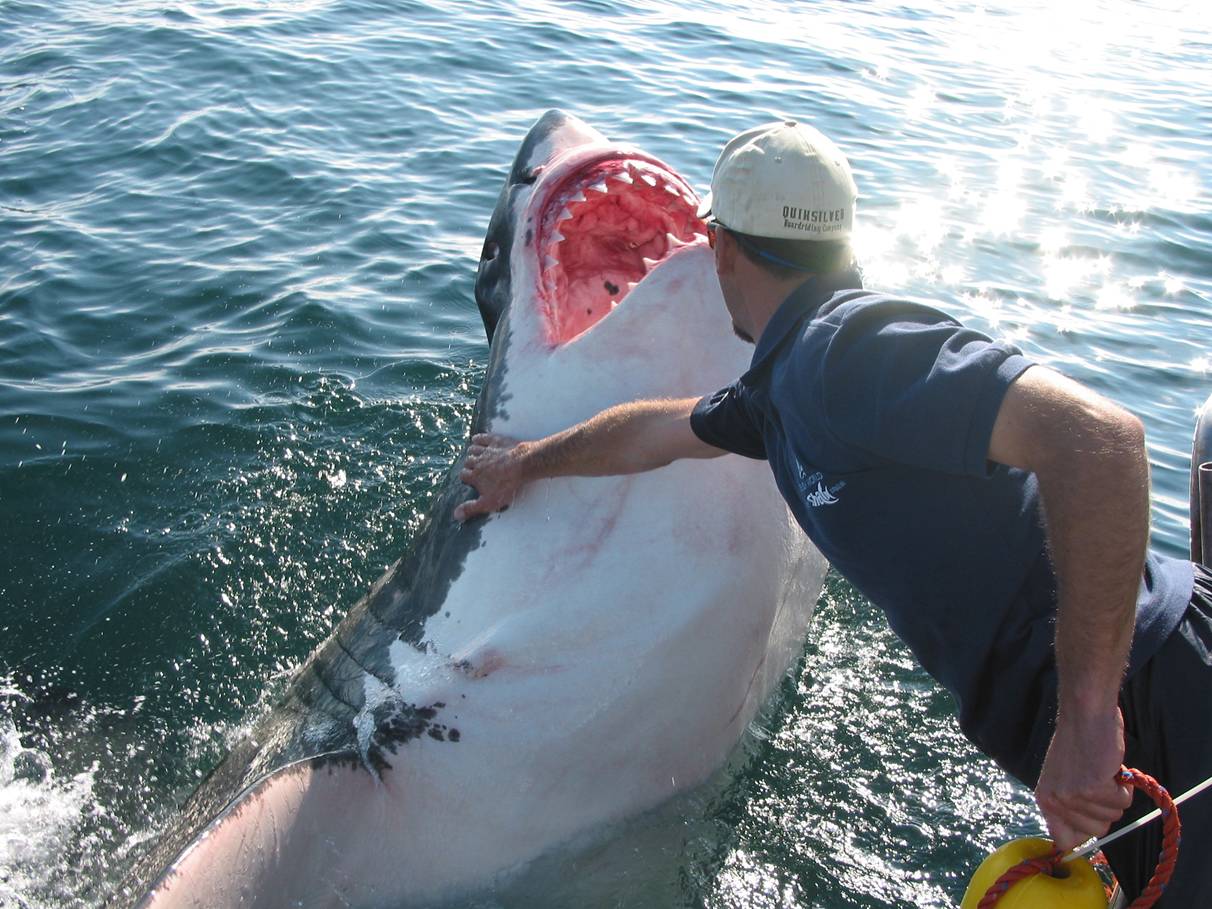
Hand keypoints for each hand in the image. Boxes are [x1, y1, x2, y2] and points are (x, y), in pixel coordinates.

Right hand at [453, 433, 525, 520]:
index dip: (466, 477)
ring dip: (472, 452)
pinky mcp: (496, 441)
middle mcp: (477, 461)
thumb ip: (471, 508)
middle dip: (469, 464)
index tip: (468, 480)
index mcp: (475, 476)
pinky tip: (477, 439)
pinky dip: (478, 438)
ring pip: (473, 449)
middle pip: (468, 461)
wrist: (522, 465)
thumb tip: (456, 515)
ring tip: (475, 455)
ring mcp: (486, 450)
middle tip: (474, 467)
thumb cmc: (507, 485)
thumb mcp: (489, 502)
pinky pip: (482, 438)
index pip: (463, 475)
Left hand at [1033, 705, 1132, 850]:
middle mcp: (1055, 802)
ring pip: (1112, 816)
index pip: (1064, 841)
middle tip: (1097, 782)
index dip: (1083, 834)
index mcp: (1045, 800)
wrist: (1086, 716)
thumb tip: (1084, 835)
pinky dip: (1124, 786)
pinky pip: (1122, 802)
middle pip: (1096, 831)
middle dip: (1104, 809)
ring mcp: (1073, 796)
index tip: (1091, 817)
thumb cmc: (1079, 743)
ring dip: (1115, 795)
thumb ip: (1070, 806)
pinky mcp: (1093, 788)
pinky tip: (1111, 768)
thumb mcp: (1065, 779)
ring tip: (1101, 770)